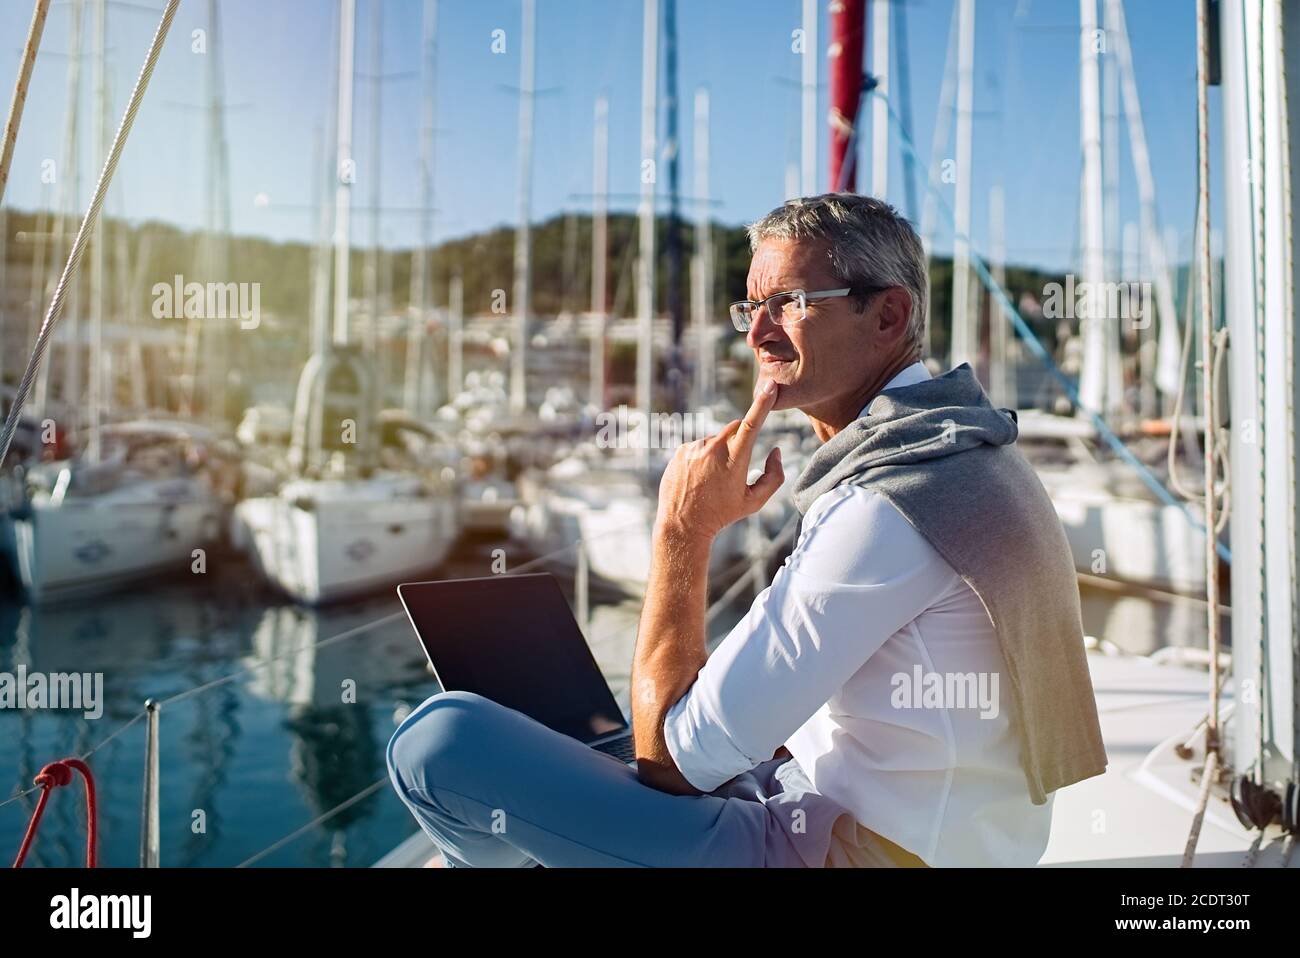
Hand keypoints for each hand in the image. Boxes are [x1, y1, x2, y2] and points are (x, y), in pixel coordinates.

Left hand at [654, 379, 784, 542]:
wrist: (683, 525)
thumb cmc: (722, 514)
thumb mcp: (754, 502)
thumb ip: (773, 476)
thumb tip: (776, 451)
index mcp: (735, 460)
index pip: (752, 425)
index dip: (763, 403)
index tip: (770, 385)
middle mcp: (714, 449)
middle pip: (736, 428)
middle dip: (741, 439)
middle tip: (734, 468)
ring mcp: (695, 448)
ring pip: (717, 438)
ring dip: (720, 451)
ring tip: (711, 479)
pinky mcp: (681, 450)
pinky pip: (699, 445)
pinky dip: (703, 456)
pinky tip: (698, 477)